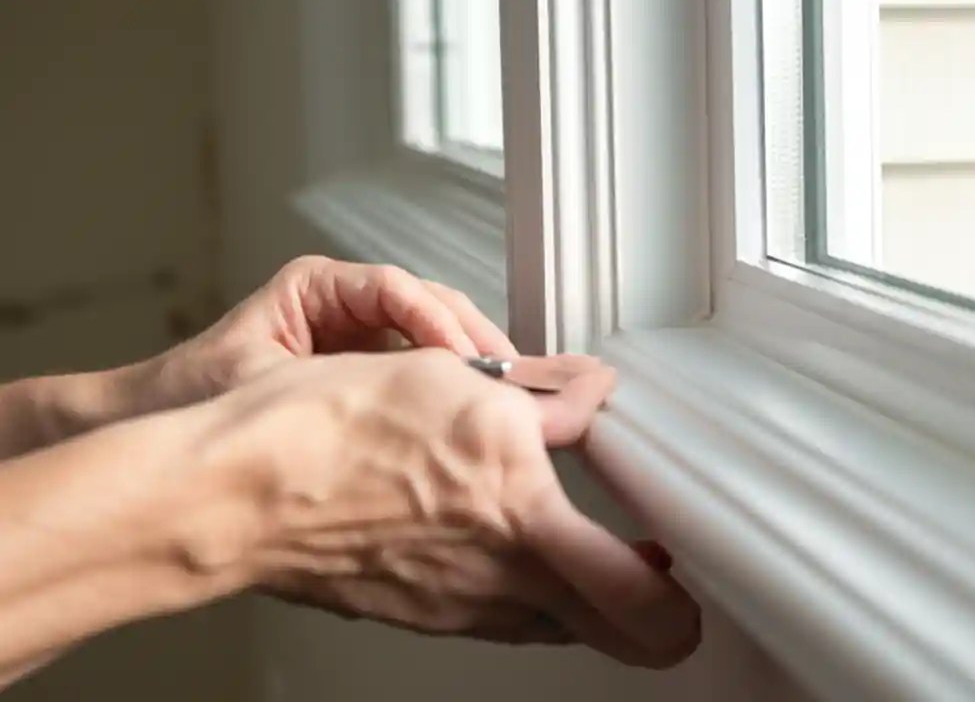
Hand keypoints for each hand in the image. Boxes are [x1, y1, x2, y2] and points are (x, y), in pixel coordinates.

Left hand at [148, 256, 518, 411]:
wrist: (161, 434)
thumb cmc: (193, 398)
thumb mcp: (259, 383)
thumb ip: (328, 382)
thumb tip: (396, 388)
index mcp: (317, 287)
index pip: (394, 287)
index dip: (433, 319)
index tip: (459, 358)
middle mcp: (347, 305)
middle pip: (430, 305)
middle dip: (470, 339)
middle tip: (505, 378)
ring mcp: (366, 337)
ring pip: (438, 335)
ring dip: (472, 364)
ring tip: (504, 398)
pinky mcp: (375, 372)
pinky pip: (427, 370)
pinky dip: (454, 389)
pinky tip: (476, 414)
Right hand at [198, 349, 699, 667]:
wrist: (239, 488)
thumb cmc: (333, 434)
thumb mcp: (461, 386)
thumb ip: (546, 404)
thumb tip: (592, 394)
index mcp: (526, 527)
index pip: (643, 605)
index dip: (681, 605)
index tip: (690, 578)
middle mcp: (498, 585)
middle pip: (609, 633)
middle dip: (646, 610)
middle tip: (654, 571)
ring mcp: (456, 608)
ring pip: (548, 621)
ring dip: (575, 591)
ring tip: (568, 537)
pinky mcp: (417, 610)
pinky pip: (492, 609)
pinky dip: (515, 585)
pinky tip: (492, 537)